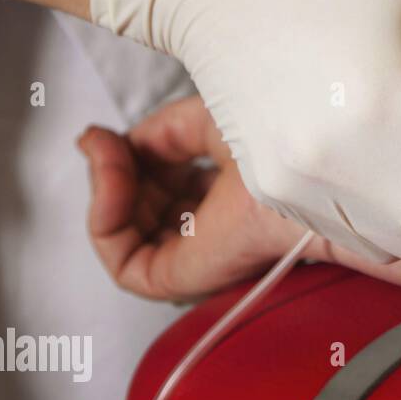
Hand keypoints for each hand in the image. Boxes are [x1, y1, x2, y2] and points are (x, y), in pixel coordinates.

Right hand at [79, 96, 306, 300]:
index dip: (133, 158)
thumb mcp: (210, 120)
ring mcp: (199, 258)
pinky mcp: (181, 279)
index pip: (169, 184)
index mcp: (235, 197)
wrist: (297, 168)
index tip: (106, 136)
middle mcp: (219, 230)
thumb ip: (162, 132)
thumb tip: (119, 144)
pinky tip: (112, 182)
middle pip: (144, 207)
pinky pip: (121, 258)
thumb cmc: (280, 143)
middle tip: (103, 144)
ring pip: (128, 232)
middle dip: (116, 170)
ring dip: (106, 186)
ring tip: (107, 154)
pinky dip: (104, 216)